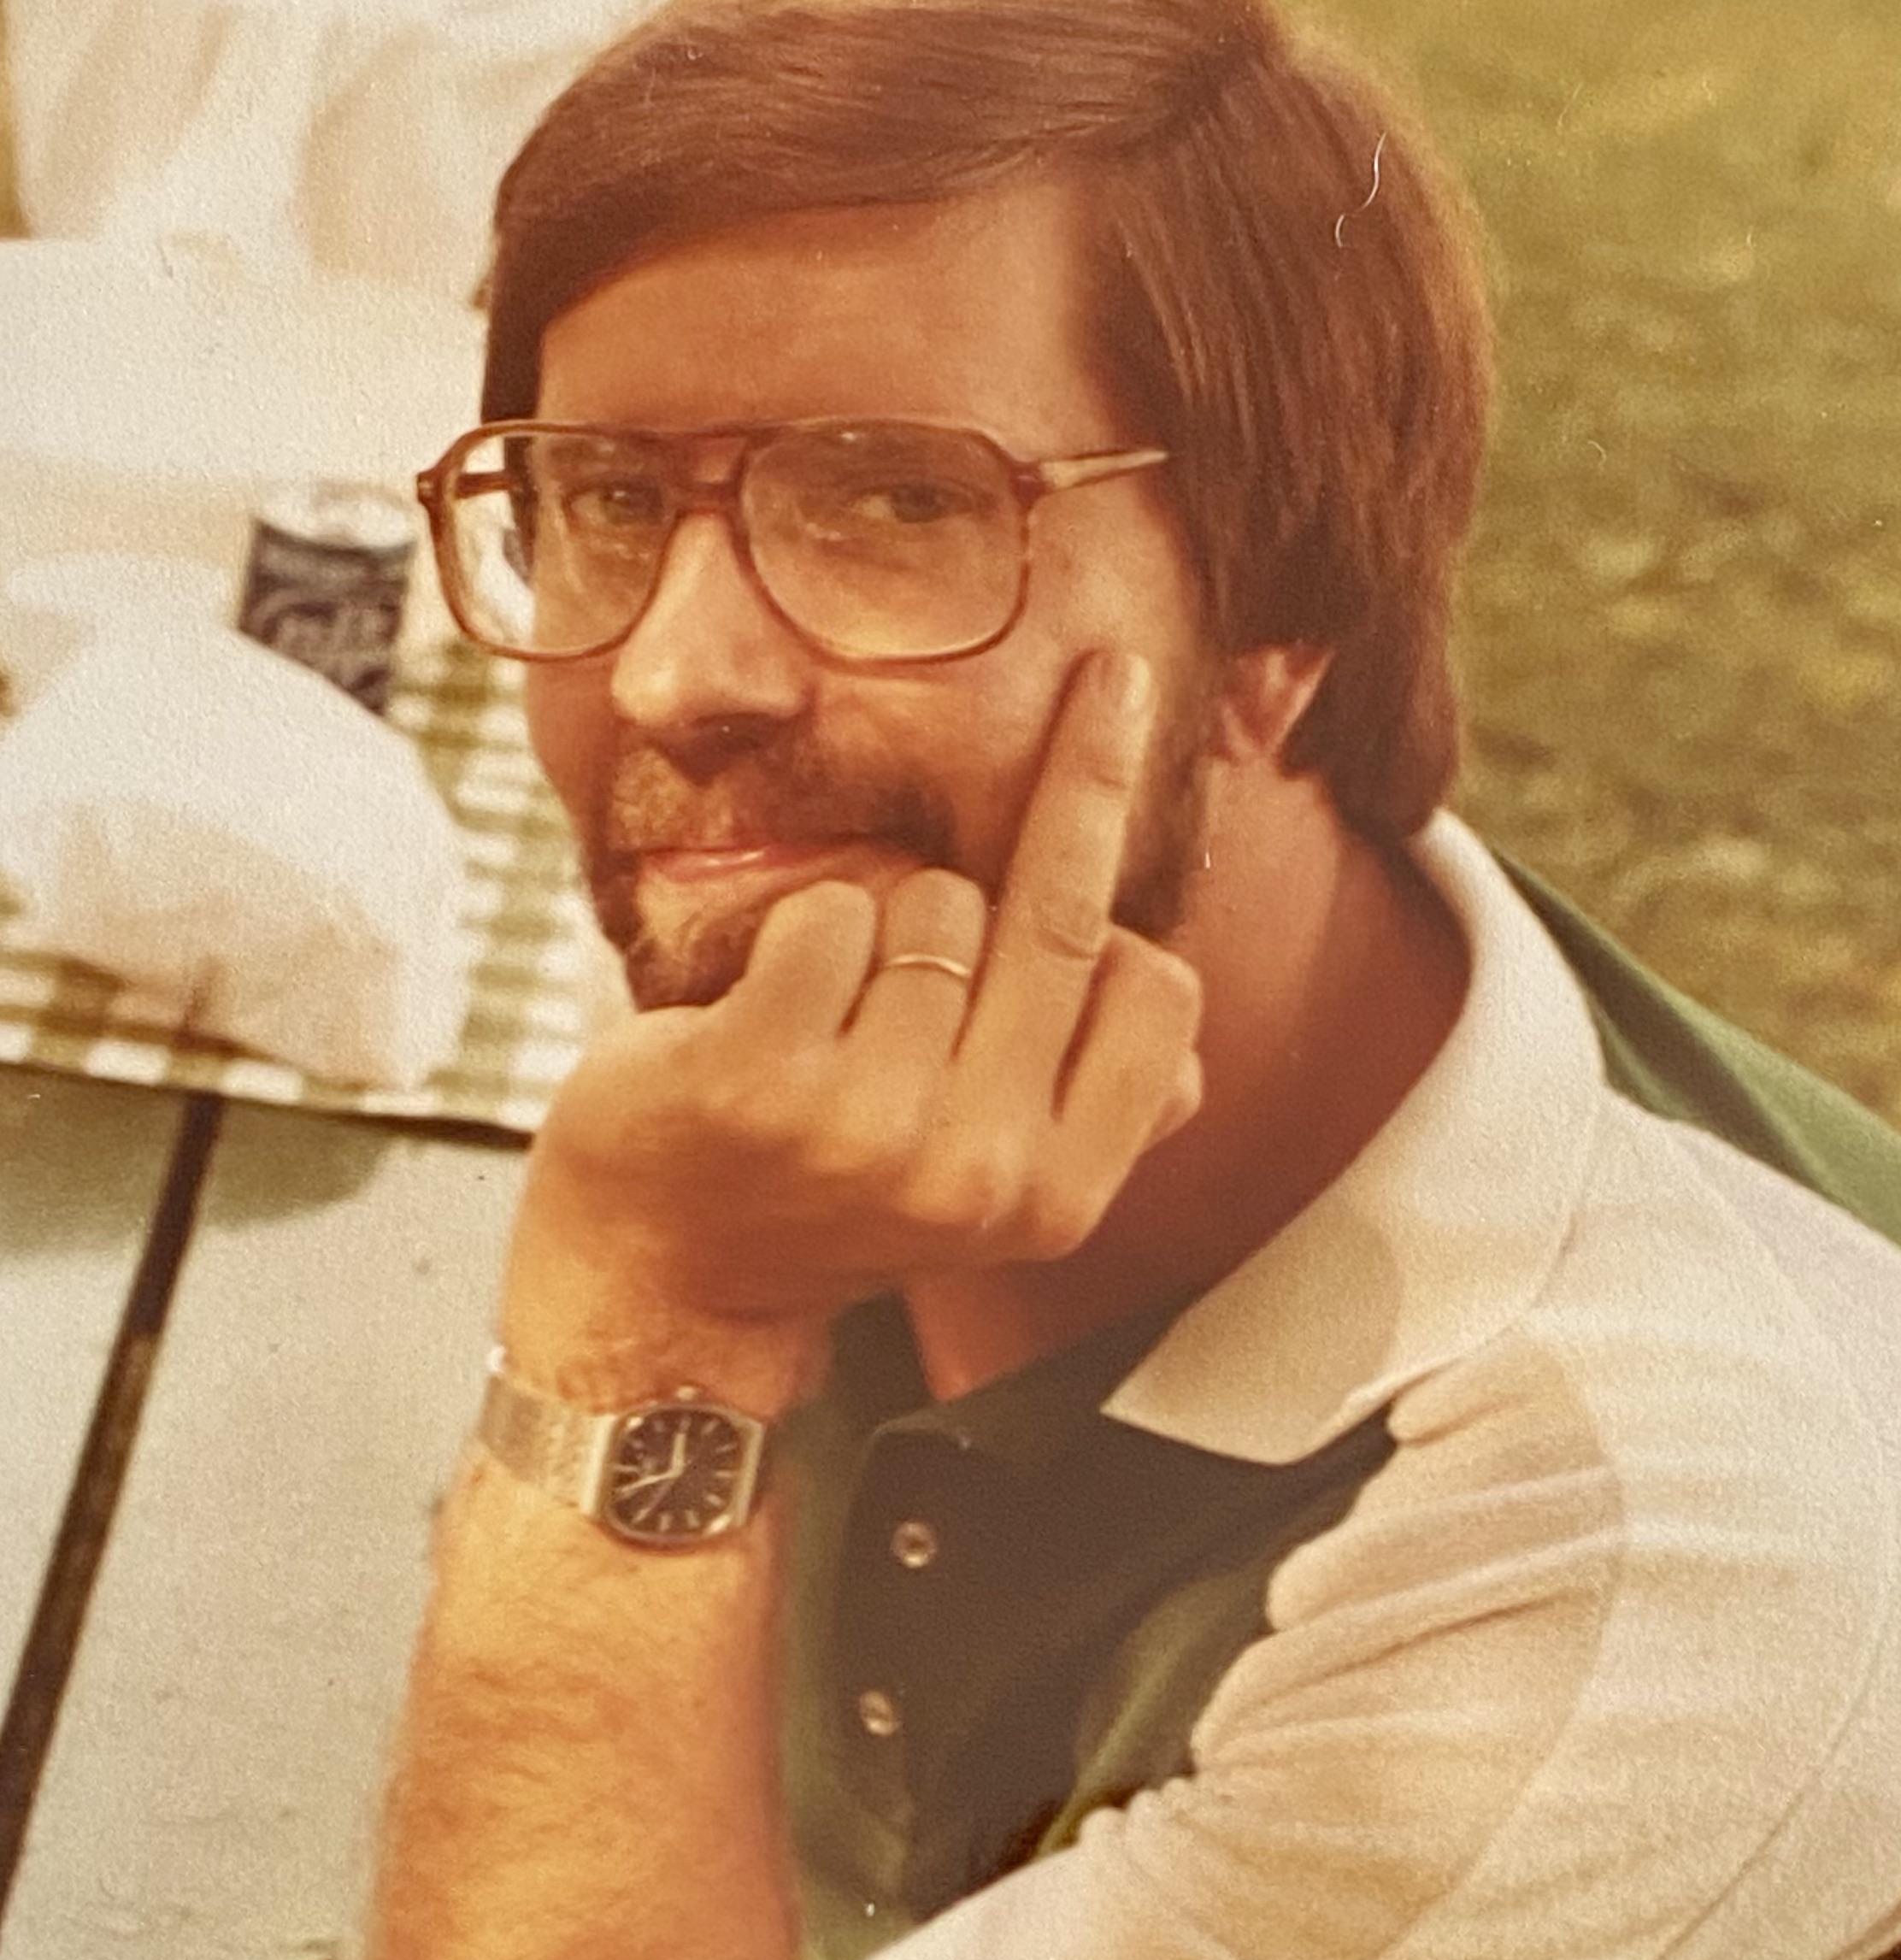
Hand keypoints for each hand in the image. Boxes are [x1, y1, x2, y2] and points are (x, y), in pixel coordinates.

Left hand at [507, 651, 1204, 1359]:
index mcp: (1060, 1195)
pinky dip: (800, 926)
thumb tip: (1177, 1013)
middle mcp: (980, 1171)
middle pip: (1064, 920)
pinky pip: (831, 914)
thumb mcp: (993, 1186)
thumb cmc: (834, 1195)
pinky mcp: (762, 1079)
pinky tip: (770, 996)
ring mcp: (869, 1127)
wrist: (664, 1280)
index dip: (1137, 902)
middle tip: (1112, 679)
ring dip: (889, 919)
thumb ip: (1091, 1110)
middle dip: (1085, 782)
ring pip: (937, 906)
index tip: (1143, 772)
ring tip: (839, 1006)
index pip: (1162, 991)